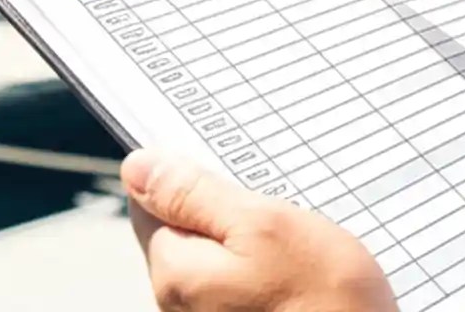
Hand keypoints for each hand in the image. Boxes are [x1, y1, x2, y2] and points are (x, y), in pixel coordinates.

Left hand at [121, 149, 397, 311]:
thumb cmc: (327, 304)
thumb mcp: (264, 226)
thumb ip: (194, 194)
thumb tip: (137, 167)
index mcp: (175, 273)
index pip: (152, 201)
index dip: (191, 176)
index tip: (231, 171)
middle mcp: (180, 307)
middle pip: (185, 231)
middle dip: (224, 211)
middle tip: (276, 208)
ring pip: (218, 257)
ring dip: (250, 241)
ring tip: (296, 244)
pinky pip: (242, 284)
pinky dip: (265, 270)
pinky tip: (299, 271)